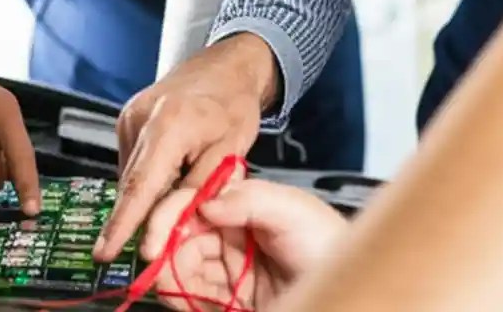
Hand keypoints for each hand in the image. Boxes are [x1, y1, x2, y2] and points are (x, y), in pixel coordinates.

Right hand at [95, 34, 278, 260]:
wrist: (224, 67)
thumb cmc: (233, 106)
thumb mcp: (230, 151)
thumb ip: (201, 189)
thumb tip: (174, 226)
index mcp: (169, 126)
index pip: (140, 186)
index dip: (123, 223)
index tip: (105, 253)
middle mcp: (140, 119)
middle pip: (132, 183)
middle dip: (136, 219)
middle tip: (145, 249)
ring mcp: (129, 117)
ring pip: (131, 175)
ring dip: (147, 195)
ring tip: (177, 190)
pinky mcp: (127, 119)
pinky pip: (133, 161)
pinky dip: (148, 177)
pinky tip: (170, 172)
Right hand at [142, 179, 347, 309]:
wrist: (350, 295)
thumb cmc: (331, 247)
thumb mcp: (294, 210)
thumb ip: (249, 200)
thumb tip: (205, 204)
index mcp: (242, 207)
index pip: (194, 204)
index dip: (170, 215)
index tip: (155, 235)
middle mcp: (230, 236)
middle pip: (180, 236)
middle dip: (161, 246)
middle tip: (153, 261)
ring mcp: (228, 270)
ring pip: (180, 266)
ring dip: (166, 273)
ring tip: (164, 282)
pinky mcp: (227, 301)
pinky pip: (191, 296)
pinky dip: (177, 296)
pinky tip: (176, 295)